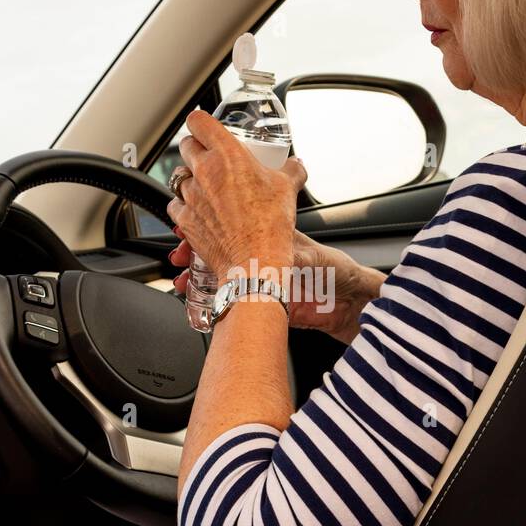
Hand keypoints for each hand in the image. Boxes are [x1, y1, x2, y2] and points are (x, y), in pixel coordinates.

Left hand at [165, 111, 305, 279]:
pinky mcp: (184, 220)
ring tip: (205, 187)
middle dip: (196, 149)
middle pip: (186, 147)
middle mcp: (203, 171)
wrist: (255, 261)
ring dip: (190, 179)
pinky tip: (198, 210)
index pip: (199, 121)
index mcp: (227, 155)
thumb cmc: (270, 224)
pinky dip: (184, 206)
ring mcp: (191, 196)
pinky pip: (175, 206)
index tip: (204, 126)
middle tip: (210, 158)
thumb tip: (296, 165)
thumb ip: (292, 170)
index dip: (200, 121)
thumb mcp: (288, 188)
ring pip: (179, 177)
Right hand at [171, 227, 384, 344]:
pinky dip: (205, 297)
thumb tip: (286, 254)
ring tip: (181, 278)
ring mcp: (255, 278)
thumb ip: (297, 257)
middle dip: (193, 246)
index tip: (192, 224)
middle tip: (179, 251)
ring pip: (216, 269)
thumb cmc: (336, 271)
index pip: (235, 222)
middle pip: (218, 245)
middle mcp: (259, 256)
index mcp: (271, 237)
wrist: (347, 304)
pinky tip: (192, 296)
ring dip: (194, 271)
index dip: (212, 220)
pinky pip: (225, 297)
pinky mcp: (255, 302)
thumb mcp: (314, 259)